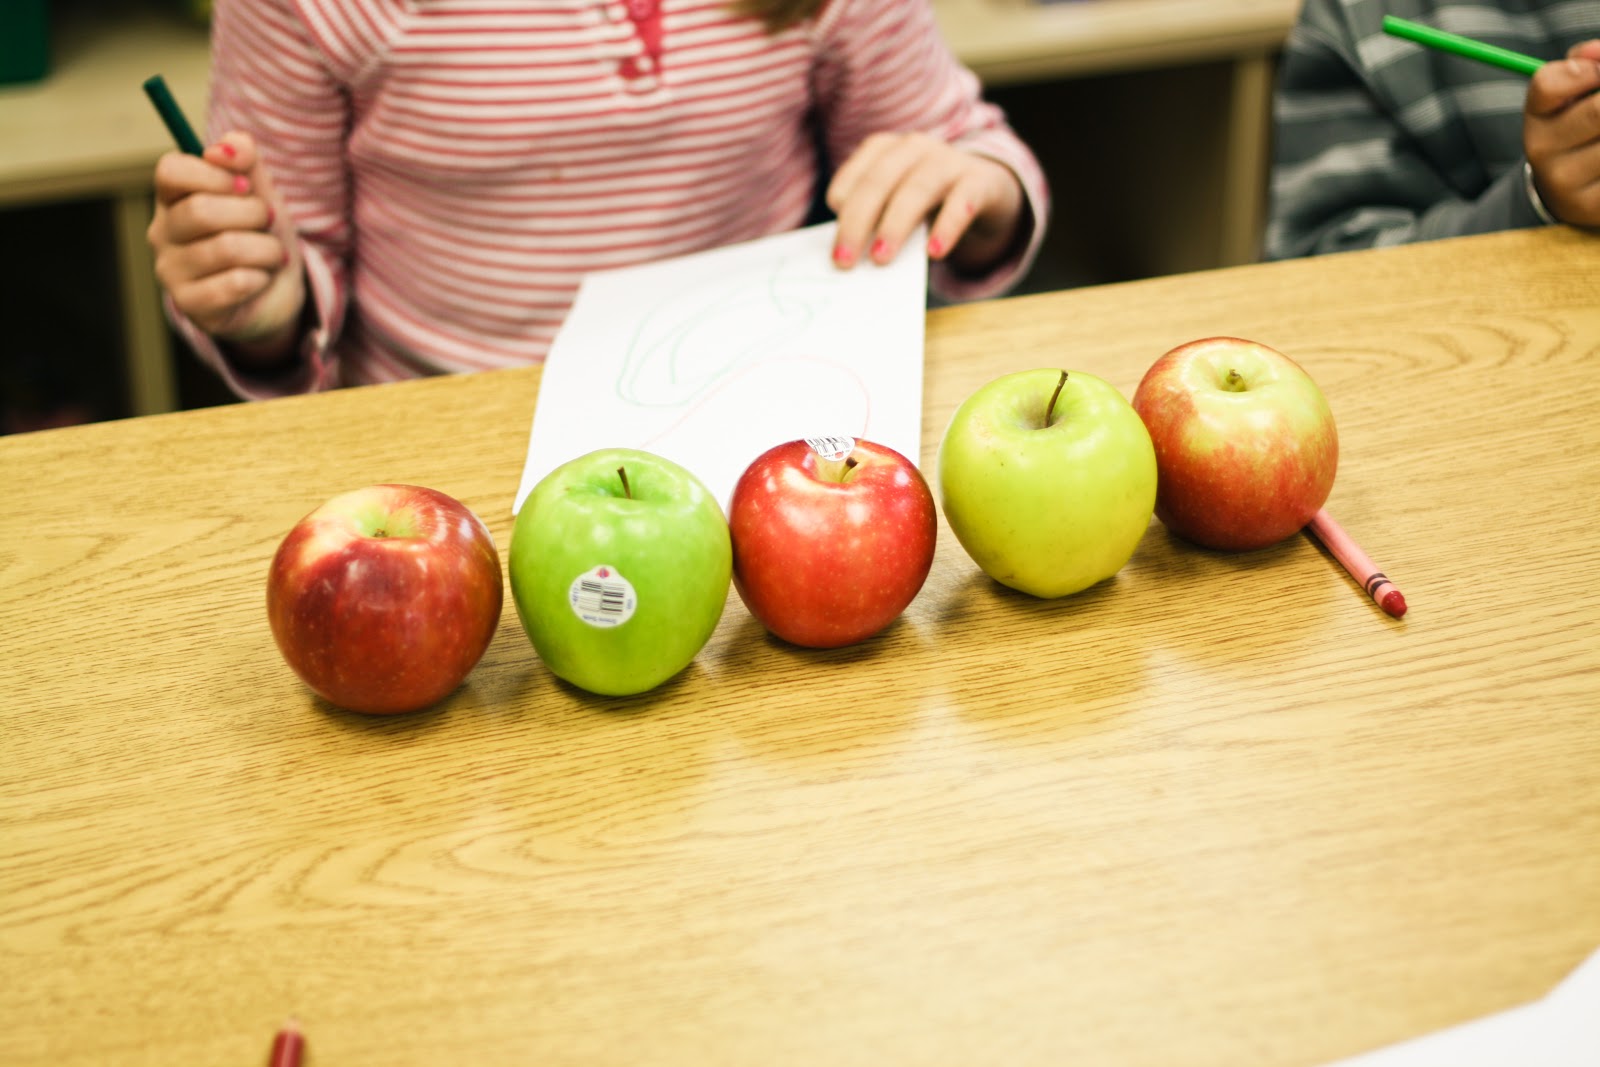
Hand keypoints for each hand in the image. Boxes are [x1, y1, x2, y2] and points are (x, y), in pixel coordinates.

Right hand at [147, 131, 304, 363]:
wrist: (275, 293)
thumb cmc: (260, 236)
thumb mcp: (260, 193)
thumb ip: (245, 161)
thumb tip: (228, 147)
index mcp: (173, 198)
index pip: (170, 171)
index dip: (214, 174)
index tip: (246, 186)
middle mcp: (162, 233)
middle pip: (201, 211)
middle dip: (253, 214)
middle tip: (268, 222)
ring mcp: (171, 271)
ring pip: (226, 248)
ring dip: (266, 250)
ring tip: (272, 255)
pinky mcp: (191, 305)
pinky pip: (236, 283)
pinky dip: (261, 278)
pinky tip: (260, 280)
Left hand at [825, 131, 1025, 273]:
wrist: (988, 192)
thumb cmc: (929, 204)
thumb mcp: (898, 206)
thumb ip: (876, 222)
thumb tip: (851, 259)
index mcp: (885, 150)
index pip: (857, 173)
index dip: (842, 202)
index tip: (833, 237)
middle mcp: (914, 148)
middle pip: (879, 181)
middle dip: (857, 221)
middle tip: (844, 260)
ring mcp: (949, 161)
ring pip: (917, 188)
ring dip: (895, 224)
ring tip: (881, 258)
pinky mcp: (981, 181)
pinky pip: (962, 202)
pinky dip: (947, 226)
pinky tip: (935, 251)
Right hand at [1524, 41, 1599, 227]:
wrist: (1573, 196)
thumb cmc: (1583, 129)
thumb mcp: (1574, 94)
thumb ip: (1586, 63)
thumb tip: (1598, 53)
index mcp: (1536, 121)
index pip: (1549, 84)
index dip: (1587, 70)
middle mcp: (1543, 154)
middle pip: (1598, 110)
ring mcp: (1568, 184)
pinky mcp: (1594, 207)